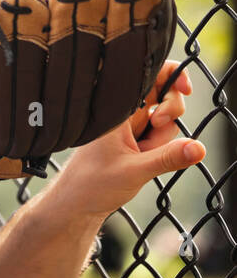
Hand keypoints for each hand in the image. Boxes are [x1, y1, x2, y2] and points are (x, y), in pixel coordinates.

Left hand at [58, 60, 204, 217]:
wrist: (78, 203)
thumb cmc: (93, 184)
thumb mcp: (134, 171)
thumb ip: (167, 158)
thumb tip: (199, 148)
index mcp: (113, 108)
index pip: (146, 76)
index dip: (170, 74)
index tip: (185, 89)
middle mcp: (121, 112)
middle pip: (163, 94)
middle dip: (171, 111)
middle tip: (159, 126)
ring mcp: (129, 124)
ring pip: (164, 119)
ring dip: (162, 138)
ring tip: (139, 156)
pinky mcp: (135, 138)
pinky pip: (159, 135)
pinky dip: (158, 146)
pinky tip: (141, 160)